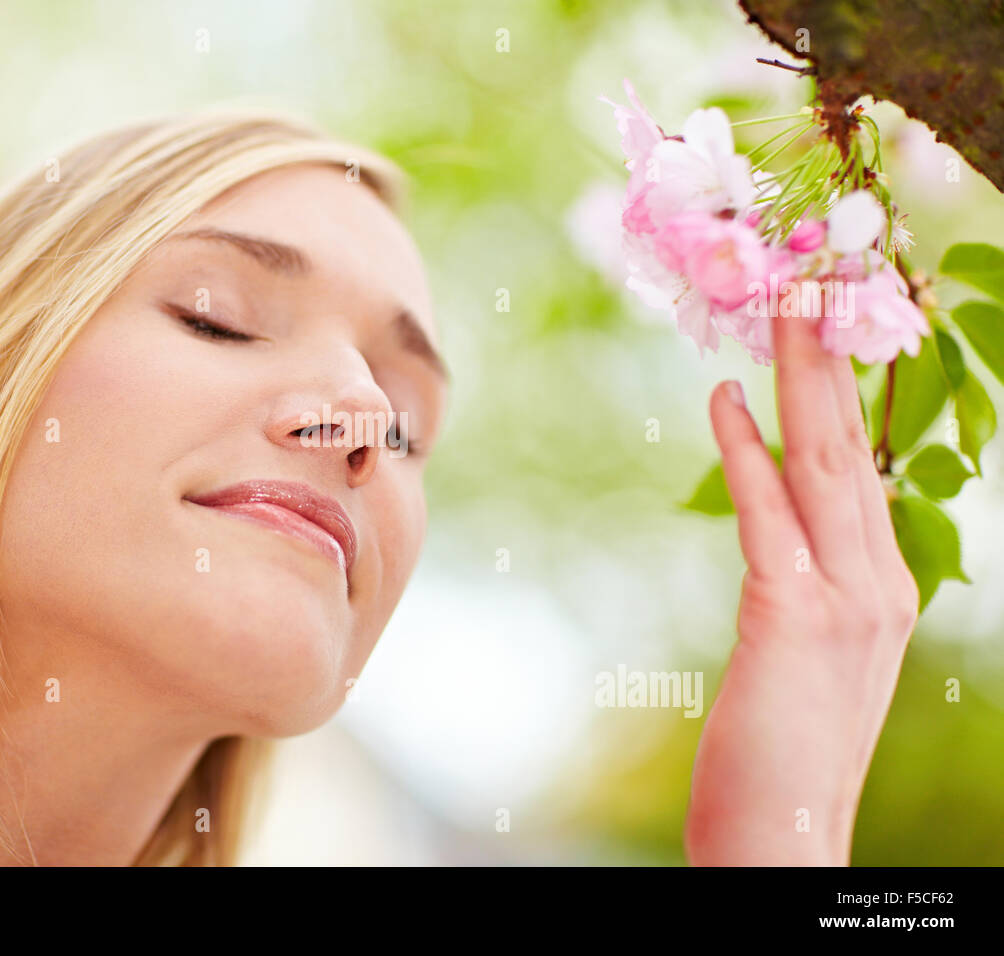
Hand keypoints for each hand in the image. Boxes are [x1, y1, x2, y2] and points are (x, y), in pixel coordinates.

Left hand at [684, 307, 920, 865]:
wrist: (790, 836)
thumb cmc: (785, 749)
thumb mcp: (808, 654)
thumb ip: (805, 583)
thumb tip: (778, 526)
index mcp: (885, 586)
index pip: (866, 467)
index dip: (848, 392)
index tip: (827, 326)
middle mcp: (882, 582)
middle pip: (855, 446)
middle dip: (833, 357)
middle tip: (813, 279)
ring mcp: (849, 599)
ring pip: (824, 463)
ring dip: (801, 377)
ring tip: (783, 304)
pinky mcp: (795, 617)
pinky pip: (768, 515)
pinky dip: (746, 450)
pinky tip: (722, 397)